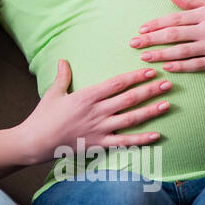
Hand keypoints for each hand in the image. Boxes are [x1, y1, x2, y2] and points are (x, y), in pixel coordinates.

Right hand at [18, 60, 169, 163]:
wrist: (36, 141)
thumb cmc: (43, 116)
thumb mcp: (53, 92)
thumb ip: (63, 76)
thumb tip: (63, 60)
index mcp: (87, 96)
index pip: (117, 83)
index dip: (135, 76)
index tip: (150, 70)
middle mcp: (97, 111)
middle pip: (129, 99)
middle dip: (150, 90)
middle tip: (168, 83)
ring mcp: (100, 129)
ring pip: (131, 119)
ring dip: (151, 111)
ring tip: (167, 104)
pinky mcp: (100, 144)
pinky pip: (125, 142)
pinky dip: (142, 140)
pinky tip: (156, 135)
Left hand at [132, 0, 204, 71]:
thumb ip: (193, 3)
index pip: (175, 18)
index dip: (156, 24)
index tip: (141, 29)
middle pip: (173, 34)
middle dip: (151, 40)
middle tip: (133, 44)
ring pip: (182, 51)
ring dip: (160, 55)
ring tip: (144, 58)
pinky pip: (196, 64)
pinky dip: (180, 66)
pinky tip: (166, 68)